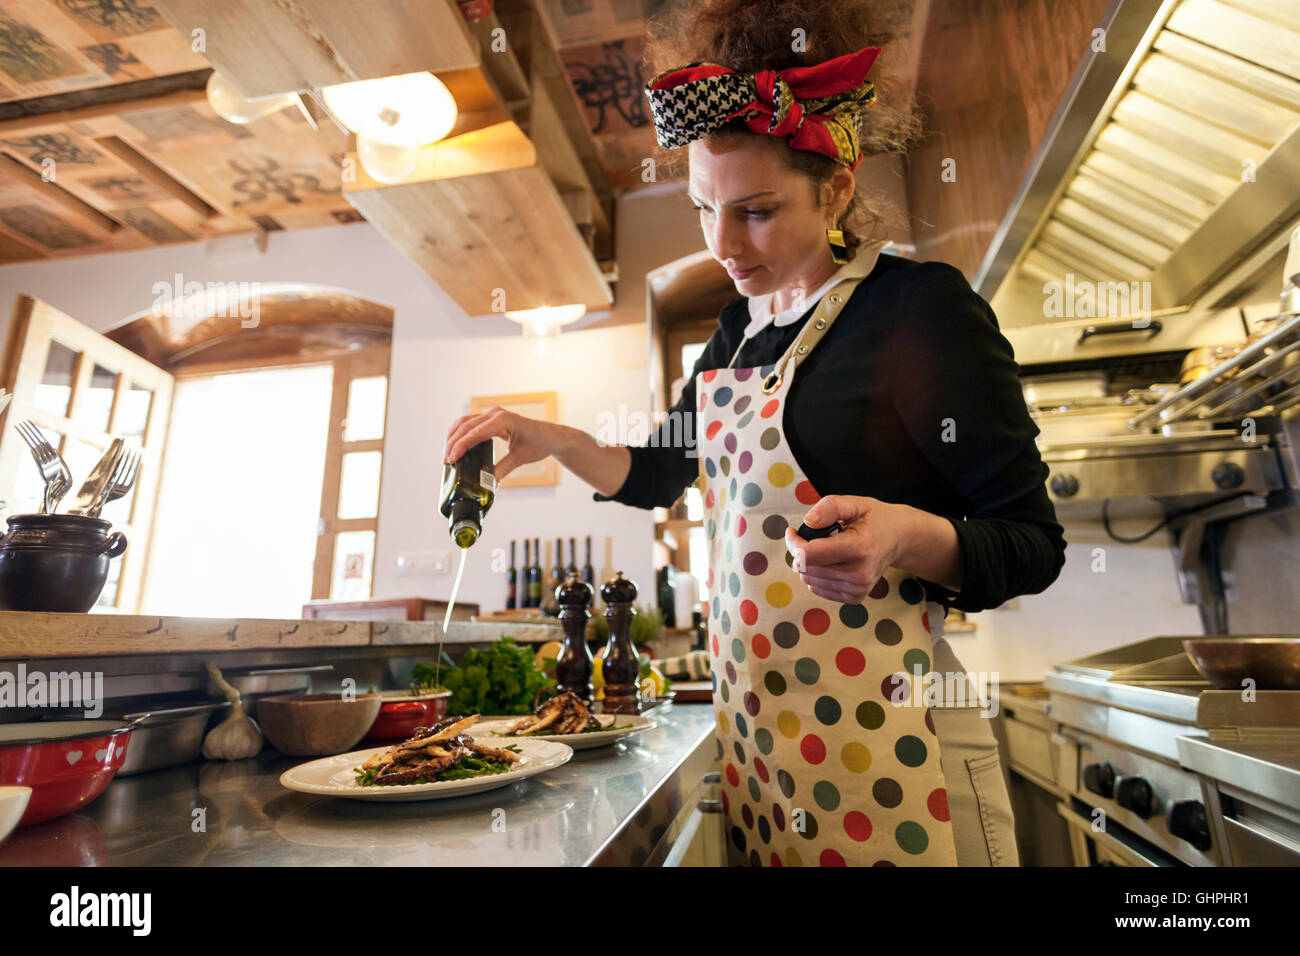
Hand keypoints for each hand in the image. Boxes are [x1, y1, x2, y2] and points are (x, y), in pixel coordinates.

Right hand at [443, 406, 555, 482]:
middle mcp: (496, 414)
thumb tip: (487, 483)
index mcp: (503, 420)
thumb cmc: (539, 444)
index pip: (475, 432)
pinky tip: (455, 445)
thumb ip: (503, 469)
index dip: (461, 446)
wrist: (551, 436)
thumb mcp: (521, 458)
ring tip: (447, 455)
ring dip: (454, 437)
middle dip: (453, 443)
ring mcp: (493, 414)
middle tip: (446, 461)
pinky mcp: (492, 419)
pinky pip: (470, 423)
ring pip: (465, 422)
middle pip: (466, 426)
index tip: (451, 459)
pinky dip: (460, 433)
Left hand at [783, 495, 911, 602]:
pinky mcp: (855, 597)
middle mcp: (858, 574)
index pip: (809, 555)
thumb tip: (808, 521)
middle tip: (816, 536)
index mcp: (858, 548)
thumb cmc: (874, 519)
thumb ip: (831, 507)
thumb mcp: (855, 504)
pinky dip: (818, 574)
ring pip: (809, 579)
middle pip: (807, 568)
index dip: (793, 543)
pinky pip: (817, 588)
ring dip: (810, 563)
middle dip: (802, 550)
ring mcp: (858, 589)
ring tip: (829, 548)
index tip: (793, 531)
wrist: (898, 539)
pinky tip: (832, 561)